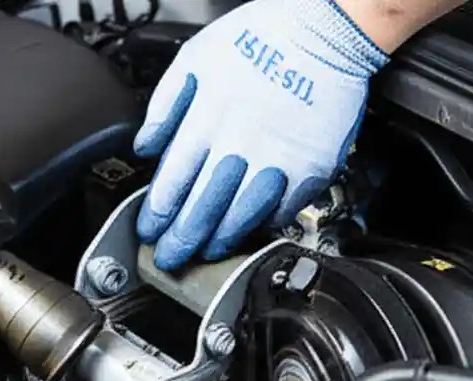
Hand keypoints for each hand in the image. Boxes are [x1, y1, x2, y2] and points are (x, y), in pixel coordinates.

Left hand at [134, 0, 386, 270]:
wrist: (327, 29)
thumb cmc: (262, 36)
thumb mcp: (196, 57)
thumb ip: (166, 104)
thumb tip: (145, 145)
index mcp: (208, 117)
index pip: (174, 180)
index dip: (158, 213)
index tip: (150, 230)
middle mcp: (241, 143)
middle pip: (204, 206)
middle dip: (182, 239)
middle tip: (170, 258)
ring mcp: (279, 158)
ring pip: (243, 214)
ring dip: (222, 238)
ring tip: (209, 251)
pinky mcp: (311, 166)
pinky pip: (285, 207)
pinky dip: (266, 223)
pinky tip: (253, 229)